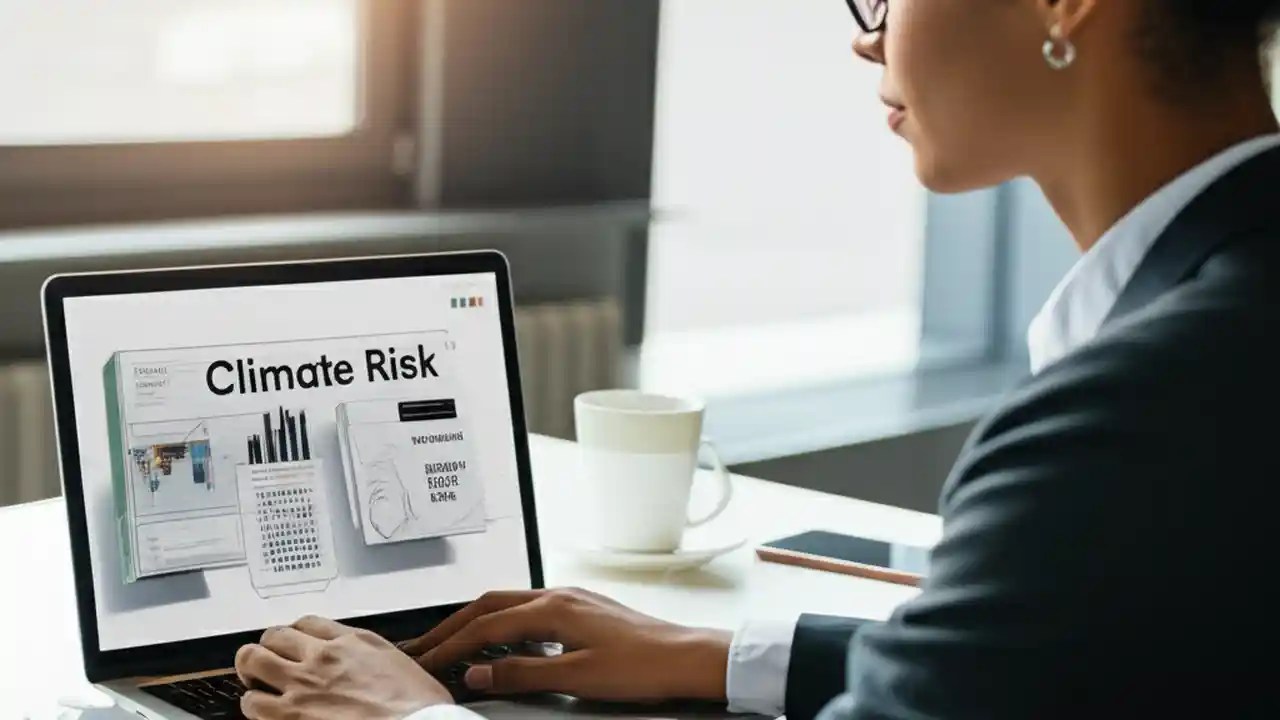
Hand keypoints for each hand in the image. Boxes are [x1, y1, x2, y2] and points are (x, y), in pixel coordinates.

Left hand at [235, 615, 453, 719]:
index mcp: (354, 641)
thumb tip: (364, 665)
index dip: (296, 634)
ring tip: (258, 684)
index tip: (296, 644)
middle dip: (268, 648)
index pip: (309, 622)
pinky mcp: (289, 715)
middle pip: (275, 635)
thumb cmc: (418, 708)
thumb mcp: (400, 666)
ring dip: (253, 672)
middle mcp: (324, 656)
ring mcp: (303, 684)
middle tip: (269, 662)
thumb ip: (372, 658)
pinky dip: (253, 705)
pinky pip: (251, 703)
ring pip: (252, 660)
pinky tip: (263, 711)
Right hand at [400, 587, 730, 701]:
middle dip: (453, 624)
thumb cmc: (641, 666)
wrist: (686, 657)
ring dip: (476, 621)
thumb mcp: (576, 677)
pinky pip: (528, 608)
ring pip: (508, 603)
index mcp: (553, 608)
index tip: (426, 661)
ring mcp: (572, 599)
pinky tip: (501, 639)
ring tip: (452, 640)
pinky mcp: (583, 608)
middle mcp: (559, 595)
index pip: (486, 627)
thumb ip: (522, 674)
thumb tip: (477, 674)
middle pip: (490, 605)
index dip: (451, 645)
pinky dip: (502, 622)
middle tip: (424, 644)